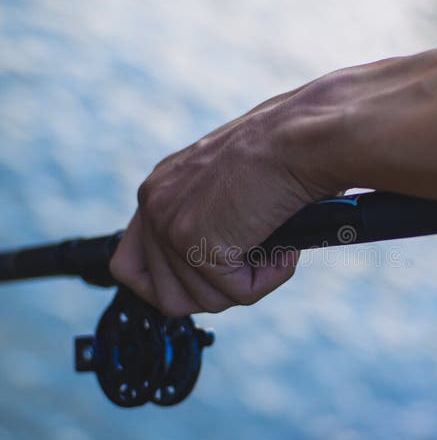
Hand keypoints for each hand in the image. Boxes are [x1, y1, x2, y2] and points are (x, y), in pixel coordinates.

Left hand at [109, 45, 436, 314]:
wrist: (303, 136)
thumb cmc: (288, 152)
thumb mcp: (234, 186)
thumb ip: (212, 221)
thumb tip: (216, 273)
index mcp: (159, 189)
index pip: (130, 264)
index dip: (168, 285)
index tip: (204, 283)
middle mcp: (154, 205)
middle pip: (165, 296)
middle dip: (214, 291)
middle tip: (251, 264)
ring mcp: (170, 226)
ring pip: (202, 302)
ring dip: (244, 284)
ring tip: (273, 247)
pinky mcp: (197, 244)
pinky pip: (237, 295)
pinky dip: (269, 278)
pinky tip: (284, 247)